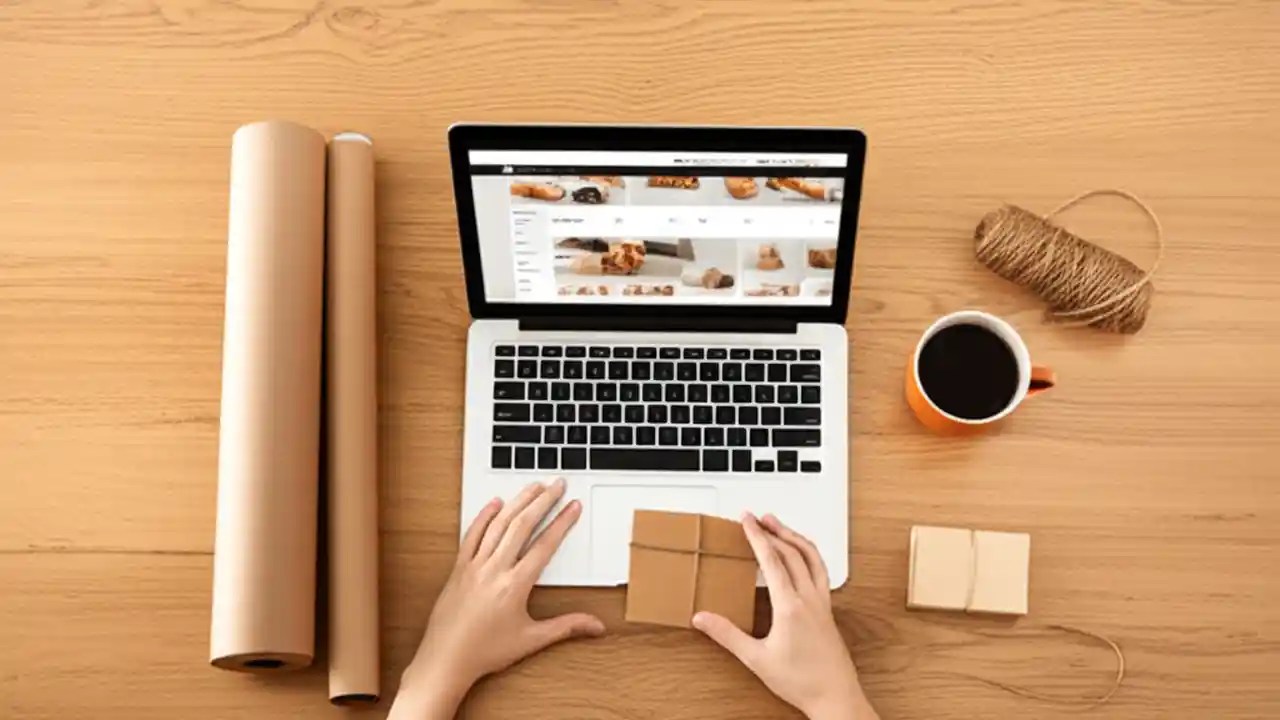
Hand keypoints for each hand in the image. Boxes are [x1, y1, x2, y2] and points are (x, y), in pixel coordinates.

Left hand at [390, 478, 603, 719]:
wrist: (445, 660)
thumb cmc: (485, 652)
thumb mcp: (531, 640)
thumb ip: (566, 628)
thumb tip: (596, 626)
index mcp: (515, 585)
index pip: (544, 545)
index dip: (561, 522)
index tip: (572, 506)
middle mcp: (494, 570)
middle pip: (522, 525)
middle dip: (542, 501)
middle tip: (557, 484)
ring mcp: (474, 566)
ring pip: (498, 524)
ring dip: (517, 502)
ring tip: (533, 487)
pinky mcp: (458, 568)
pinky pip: (472, 535)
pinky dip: (484, 517)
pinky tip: (494, 504)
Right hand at [692, 513, 878, 719]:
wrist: (835, 697)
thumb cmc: (801, 681)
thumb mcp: (756, 659)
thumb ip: (727, 635)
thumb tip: (703, 618)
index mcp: (790, 606)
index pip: (772, 560)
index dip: (757, 536)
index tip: (747, 520)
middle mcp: (810, 599)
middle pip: (792, 552)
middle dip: (773, 530)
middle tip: (757, 518)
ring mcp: (822, 603)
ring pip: (812, 558)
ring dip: (794, 537)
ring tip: (780, 526)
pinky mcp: (828, 610)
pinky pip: (821, 571)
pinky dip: (810, 555)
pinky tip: (803, 556)